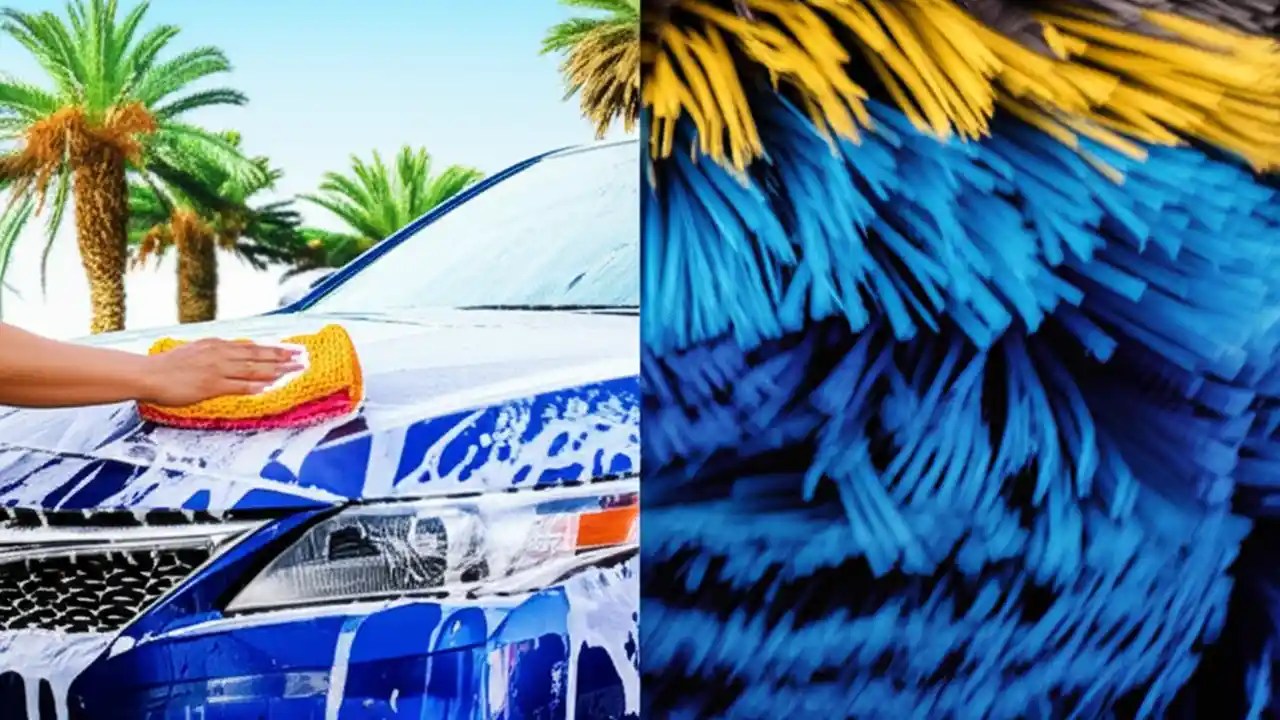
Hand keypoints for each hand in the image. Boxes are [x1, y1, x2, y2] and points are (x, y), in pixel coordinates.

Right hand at [135, 339, 301, 406]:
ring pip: (254, 369)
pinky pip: (239, 386)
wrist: (148, 373)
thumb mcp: (196, 351)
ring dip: (278, 369)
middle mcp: (221, 353)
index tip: (292, 348)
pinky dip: (257, 386)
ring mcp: (217, 369)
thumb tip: (234, 356)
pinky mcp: (211, 385)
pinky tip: (273, 387)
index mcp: (217, 345)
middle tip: (304, 356)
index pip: (252, 346)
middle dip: (283, 356)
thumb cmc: (169, 366)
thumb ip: (217, 353)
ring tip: (297, 370)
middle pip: (259, 354)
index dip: (274, 347)